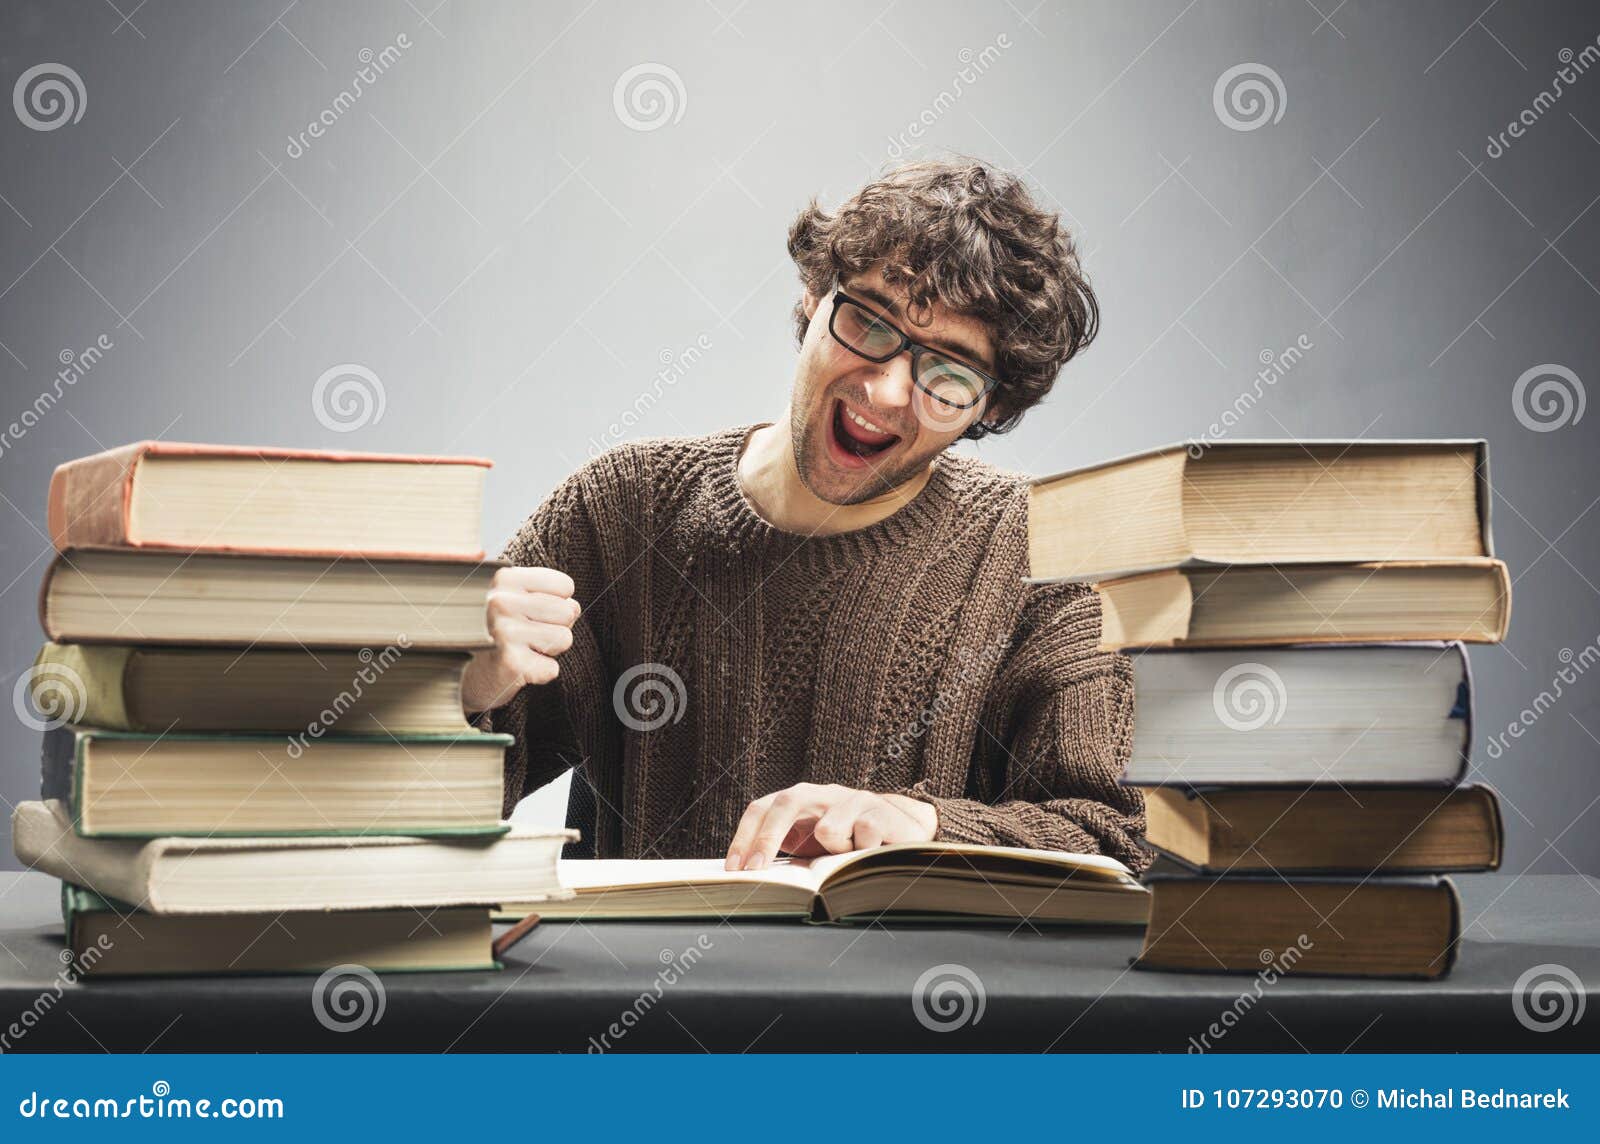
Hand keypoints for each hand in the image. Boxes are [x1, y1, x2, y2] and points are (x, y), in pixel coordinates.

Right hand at [460, 566, 580, 713]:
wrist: (464, 671)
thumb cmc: (499, 630)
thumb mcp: (520, 600)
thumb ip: (552, 596)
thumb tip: (574, 608)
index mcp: (505, 579)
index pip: (565, 586)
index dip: (557, 602)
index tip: (533, 612)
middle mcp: (501, 601)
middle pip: (568, 612)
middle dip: (556, 627)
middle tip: (529, 634)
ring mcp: (504, 632)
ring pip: (564, 639)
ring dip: (549, 650)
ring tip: (524, 648)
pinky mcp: (510, 662)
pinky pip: (552, 669)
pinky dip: (540, 672)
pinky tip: (520, 667)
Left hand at [724, 783, 937, 870]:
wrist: (903, 831)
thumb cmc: (849, 843)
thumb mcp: (814, 847)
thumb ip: (787, 852)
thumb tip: (749, 878)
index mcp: (799, 800)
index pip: (762, 808)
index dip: (744, 837)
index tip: (733, 869)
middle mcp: (821, 793)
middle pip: (785, 804)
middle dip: (766, 839)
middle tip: (755, 873)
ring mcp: (851, 799)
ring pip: (828, 829)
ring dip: (834, 853)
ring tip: (848, 859)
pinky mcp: (879, 811)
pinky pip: (863, 838)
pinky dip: (863, 854)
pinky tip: (871, 856)